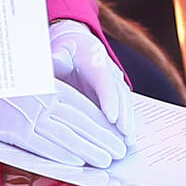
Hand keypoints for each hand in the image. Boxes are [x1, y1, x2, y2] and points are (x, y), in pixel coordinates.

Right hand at [0, 82, 128, 167]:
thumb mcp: (22, 76)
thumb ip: (44, 86)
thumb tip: (63, 102)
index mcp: (45, 83)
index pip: (81, 104)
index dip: (100, 119)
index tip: (114, 129)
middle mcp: (41, 98)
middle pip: (78, 121)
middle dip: (102, 136)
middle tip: (120, 149)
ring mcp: (28, 115)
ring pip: (66, 135)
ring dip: (89, 149)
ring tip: (107, 159)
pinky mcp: (14, 130)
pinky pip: (43, 146)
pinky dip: (63, 155)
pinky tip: (78, 162)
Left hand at [49, 19, 134, 140]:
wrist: (77, 44)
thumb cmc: (66, 49)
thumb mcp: (59, 49)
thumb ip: (57, 56)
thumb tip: (55, 60)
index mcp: (95, 59)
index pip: (104, 80)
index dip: (109, 99)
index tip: (111, 117)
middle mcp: (109, 70)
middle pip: (120, 92)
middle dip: (124, 114)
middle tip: (125, 134)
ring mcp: (114, 81)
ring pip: (125, 101)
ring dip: (128, 121)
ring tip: (130, 141)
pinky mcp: (114, 92)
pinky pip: (122, 107)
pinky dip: (126, 122)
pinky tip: (129, 139)